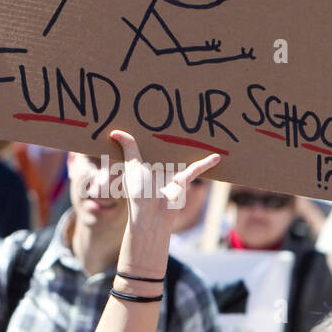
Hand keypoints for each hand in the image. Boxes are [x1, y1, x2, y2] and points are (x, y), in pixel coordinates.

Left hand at [110, 129, 220, 279]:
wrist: (152, 215)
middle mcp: (157, 168)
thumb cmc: (139, 192)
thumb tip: (115, 132)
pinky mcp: (182, 181)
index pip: (146, 145)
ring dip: (192, 148)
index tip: (150, 117)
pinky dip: (206, 164)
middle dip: (171, 136)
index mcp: (144, 163)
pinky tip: (216, 156)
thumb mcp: (133, 166)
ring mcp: (171, 174)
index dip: (148, 133)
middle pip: (166, 148)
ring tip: (199, 132)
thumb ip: (128, 148)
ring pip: (183, 156)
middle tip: (178, 117)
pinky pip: (195, 170)